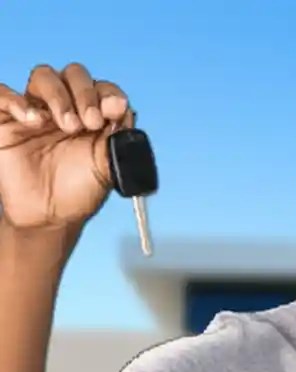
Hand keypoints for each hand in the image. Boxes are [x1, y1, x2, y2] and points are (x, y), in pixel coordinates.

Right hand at [0, 63, 134, 232]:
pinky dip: (16, 101)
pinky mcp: (6, 121)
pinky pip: (3, 95)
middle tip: (90, 123)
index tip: (114, 111)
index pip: (102, 87)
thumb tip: (127, 112)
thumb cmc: (79, 190)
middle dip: (85, 93)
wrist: (50, 216)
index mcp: (93, 115)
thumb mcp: (108, 167)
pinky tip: (33, 120)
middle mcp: (66, 107)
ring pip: (44, 76)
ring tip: (68, 125)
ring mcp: (36, 111)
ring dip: (59, 95)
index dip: (109, 94)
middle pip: (74, 74)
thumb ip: (119, 139)